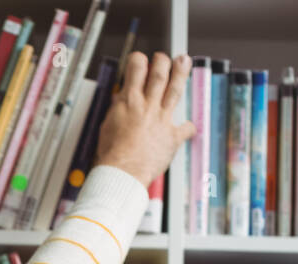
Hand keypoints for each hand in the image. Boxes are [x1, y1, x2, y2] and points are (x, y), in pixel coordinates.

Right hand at [94, 52, 194, 188]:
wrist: (123, 172)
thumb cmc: (112, 154)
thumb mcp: (108, 125)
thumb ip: (117, 110)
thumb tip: (120, 101)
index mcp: (129, 102)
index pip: (136, 69)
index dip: (139, 60)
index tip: (141, 59)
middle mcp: (147, 106)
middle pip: (159, 74)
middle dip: (162, 61)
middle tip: (164, 57)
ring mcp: (162, 119)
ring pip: (174, 89)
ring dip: (181, 73)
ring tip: (184, 61)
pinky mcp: (172, 136)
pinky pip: (186, 128)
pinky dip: (189, 127)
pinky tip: (190, 126)